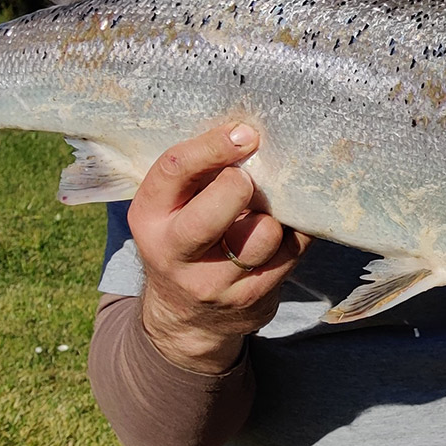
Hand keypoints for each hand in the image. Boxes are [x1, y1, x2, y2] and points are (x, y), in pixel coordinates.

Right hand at [129, 123, 310, 373]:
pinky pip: (291, 252)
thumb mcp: (174, 204)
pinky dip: (296, 232)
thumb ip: (200, 171)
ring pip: (261, 236)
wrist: (185, 317)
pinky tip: (285, 226)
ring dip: (272, 216)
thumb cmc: (187, 233)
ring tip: (265, 211)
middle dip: (241, 187)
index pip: (176, 170)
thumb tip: (251, 128)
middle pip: (213, 213)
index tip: (245, 133)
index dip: (214, 147)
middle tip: (250, 180)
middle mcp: (175, 252)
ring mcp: (214, 282)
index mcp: (150, 216)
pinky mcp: (251, 298)